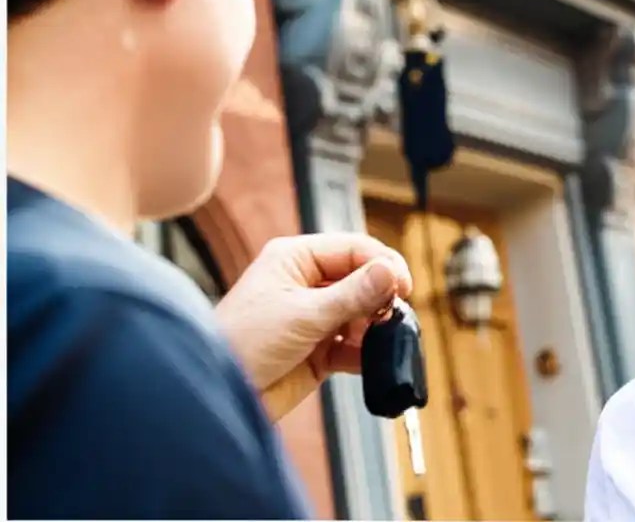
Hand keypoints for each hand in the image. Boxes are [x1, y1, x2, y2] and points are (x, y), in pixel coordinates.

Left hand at [214, 233, 412, 421]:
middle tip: (394, 314)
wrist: (219, 398)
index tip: (403, 286)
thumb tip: (390, 271)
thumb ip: (352, 294)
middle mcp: (306, 284)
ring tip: (383, 337)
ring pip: (362, 313)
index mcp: (295, 259)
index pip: (353, 248)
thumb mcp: (303, 314)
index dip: (382, 263)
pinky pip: (355, 345)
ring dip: (377, 325)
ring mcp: (314, 318)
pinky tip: (373, 359)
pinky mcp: (319, 352)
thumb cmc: (241, 344)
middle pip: (362, 279)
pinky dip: (368, 352)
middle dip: (381, 296)